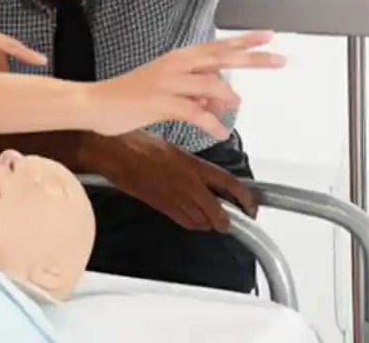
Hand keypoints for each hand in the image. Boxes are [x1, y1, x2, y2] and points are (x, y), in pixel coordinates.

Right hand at [80, 31, 283, 137]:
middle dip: (251, 58)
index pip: (216, 46)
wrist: (95, 104)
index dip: (243, 42)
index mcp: (177, 59)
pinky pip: (195, 112)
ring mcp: (168, 82)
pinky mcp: (160, 102)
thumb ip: (196, 94)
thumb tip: (222, 102)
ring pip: (211, 85)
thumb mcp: (167, 92)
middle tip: (278, 60)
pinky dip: (211, 124)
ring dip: (227, 100)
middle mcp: (175, 65)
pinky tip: (218, 133)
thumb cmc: (127, 96)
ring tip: (231, 113)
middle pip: (220, 57)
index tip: (268, 36)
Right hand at [82, 131, 258, 231]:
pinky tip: (194, 219)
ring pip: (202, 221)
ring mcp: (175, 198)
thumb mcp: (174, 149)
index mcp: (195, 166)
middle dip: (227, 220)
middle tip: (232, 220)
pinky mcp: (161, 207)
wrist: (116, 154)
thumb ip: (192, 166)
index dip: (246, 199)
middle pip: (218, 213)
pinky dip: (194, 224)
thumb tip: (204, 177)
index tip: (251, 206)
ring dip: (209, 223)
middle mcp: (189, 185)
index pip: (231, 185)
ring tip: (212, 220)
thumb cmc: (140, 144)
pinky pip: (185, 222)